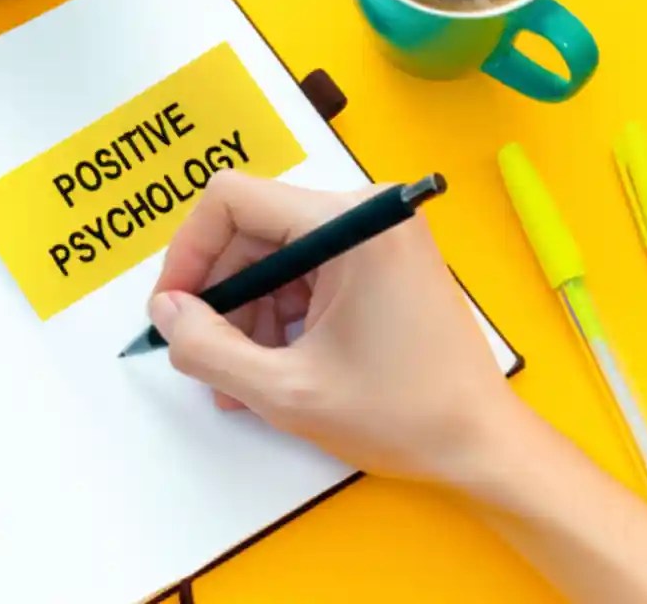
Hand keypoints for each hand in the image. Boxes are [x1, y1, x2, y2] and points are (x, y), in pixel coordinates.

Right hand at [149, 170, 519, 483]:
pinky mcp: (380, 262)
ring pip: (273, 257)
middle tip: (201, 353)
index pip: (231, 200)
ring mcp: (376, 236)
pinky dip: (277, 316)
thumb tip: (164, 311)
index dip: (188, 253)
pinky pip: (304, 274)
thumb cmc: (402, 416)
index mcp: (351, 225)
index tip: (173, 309)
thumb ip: (208, 348)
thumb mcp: (285, 390)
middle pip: (251, 230)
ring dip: (246, 314)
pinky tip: (269, 368)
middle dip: (219, 294)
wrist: (483, 446)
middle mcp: (366, 213)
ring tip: (238, 378)